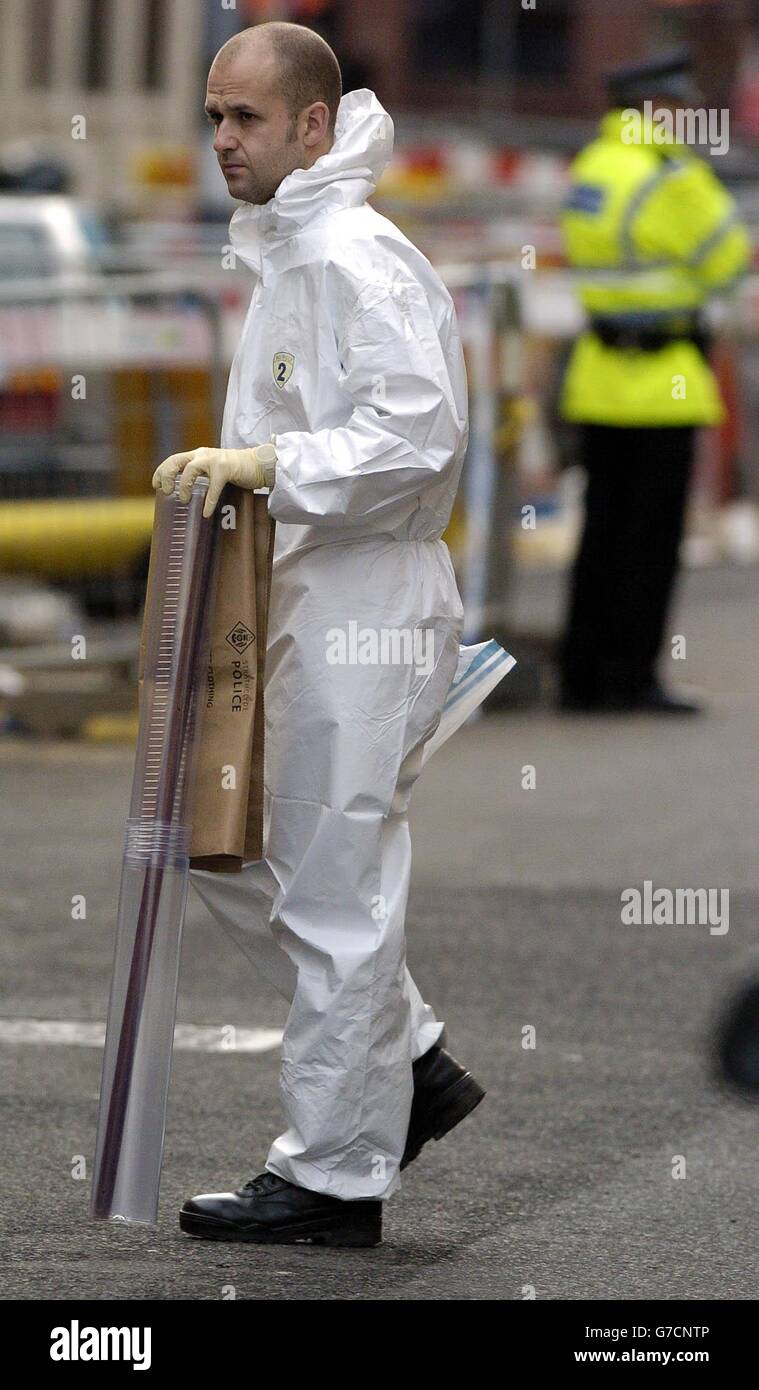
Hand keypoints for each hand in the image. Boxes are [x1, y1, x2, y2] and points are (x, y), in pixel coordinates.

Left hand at [151, 444, 276, 517]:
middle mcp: (202, 454)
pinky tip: (206, 512)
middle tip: (165, 491)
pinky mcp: (226, 469)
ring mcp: (214, 460)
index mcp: (197, 455)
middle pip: (175, 460)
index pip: (173, 459)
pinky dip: (208, 501)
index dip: (161, 472)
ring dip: (183, 486)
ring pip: (190, 469)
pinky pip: (213, 487)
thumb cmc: (236, 470)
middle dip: (166, 476)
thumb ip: (201, 475)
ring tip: (183, 500)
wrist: (259, 463)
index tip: (155, 485)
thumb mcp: (213, 469)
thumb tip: (185, 494)